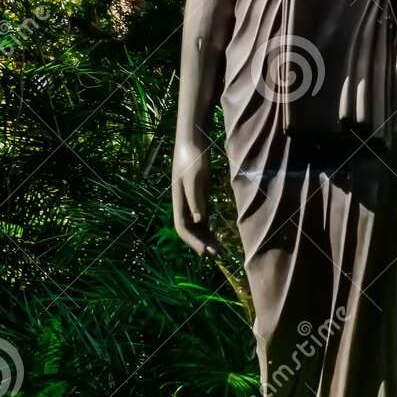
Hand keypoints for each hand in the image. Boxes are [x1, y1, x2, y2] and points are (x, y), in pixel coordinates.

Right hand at [171, 140, 217, 257]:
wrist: (192, 142)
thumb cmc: (192, 158)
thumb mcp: (196, 178)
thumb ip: (196, 199)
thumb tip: (198, 220)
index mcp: (178, 200)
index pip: (182, 227)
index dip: (192, 241)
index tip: (204, 251)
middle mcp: (183, 204)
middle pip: (189, 229)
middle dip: (200, 243)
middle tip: (215, 254)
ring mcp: (191, 201)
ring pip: (196, 225)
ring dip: (205, 238)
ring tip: (218, 250)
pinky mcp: (200, 196)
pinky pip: (202, 218)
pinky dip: (208, 228)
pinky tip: (216, 236)